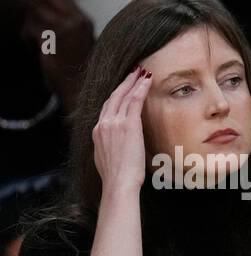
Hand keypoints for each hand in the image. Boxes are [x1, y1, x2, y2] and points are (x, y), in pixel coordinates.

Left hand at [20, 0, 93, 111]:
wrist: (81, 87)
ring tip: (35, 40)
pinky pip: (29, 29)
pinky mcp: (49, 40)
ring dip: (29, 25)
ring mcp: (62, 29)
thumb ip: (62, 20)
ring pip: (33, 13)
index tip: (39, 9)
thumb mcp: (75, 38)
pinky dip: (28, 38)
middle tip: (34, 26)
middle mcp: (74, 21)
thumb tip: (39, 1)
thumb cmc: (77, 65)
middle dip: (32, 8)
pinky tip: (35, 49)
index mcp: (83, 20)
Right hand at [92, 66, 152, 195]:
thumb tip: (116, 148)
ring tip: (142, 72)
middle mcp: (102, 124)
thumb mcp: (107, 159)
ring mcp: (113, 123)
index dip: (115, 96)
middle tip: (133, 73)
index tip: (123, 89)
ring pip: (123, 95)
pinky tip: (147, 80)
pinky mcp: (127, 125)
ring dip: (133, 81)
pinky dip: (140, 88)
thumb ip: (109, 148)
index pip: (107, 108)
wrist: (118, 183)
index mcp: (97, 132)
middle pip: (113, 97)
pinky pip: (134, 101)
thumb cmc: (117, 178)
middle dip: (124, 83)